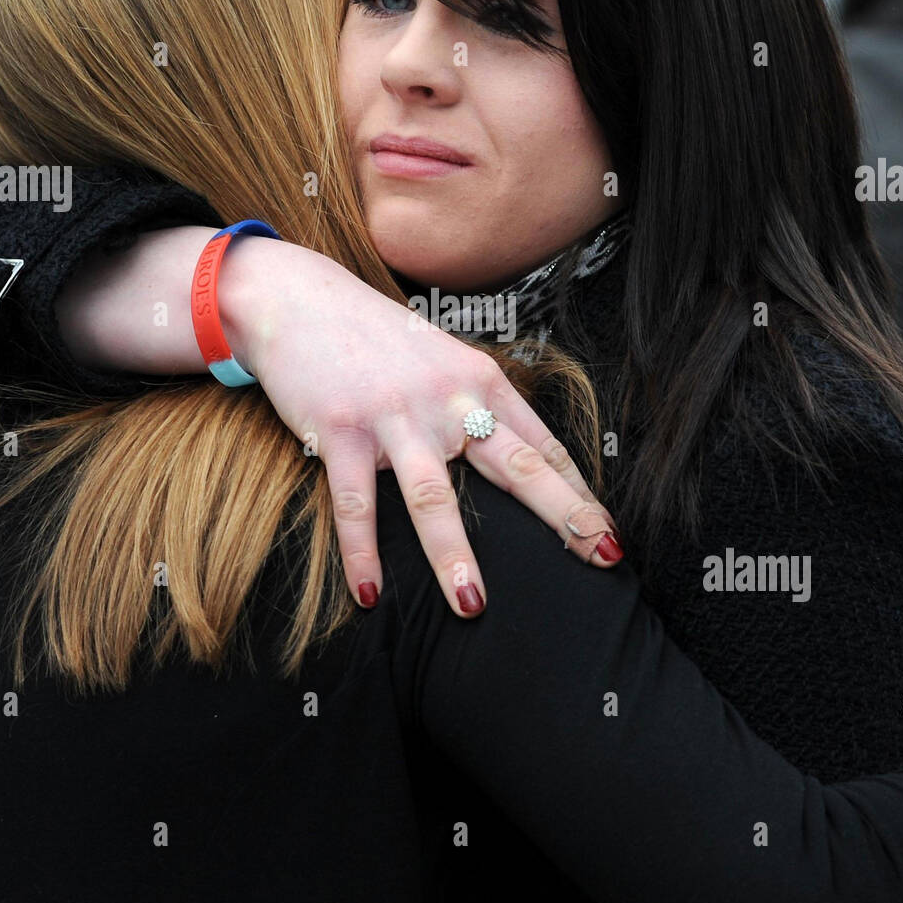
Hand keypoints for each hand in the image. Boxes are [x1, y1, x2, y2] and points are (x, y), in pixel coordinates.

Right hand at [56, 228, 621, 617]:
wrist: (297, 298)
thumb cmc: (373, 338)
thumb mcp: (439, 359)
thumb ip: (474, 404)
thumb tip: (512, 458)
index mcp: (479, 379)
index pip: (540, 444)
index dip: (577, 491)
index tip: (605, 533)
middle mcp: (446, 397)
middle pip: (515, 466)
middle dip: (561, 515)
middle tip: (597, 557)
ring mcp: (394, 415)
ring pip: (432, 495)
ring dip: (453, 554)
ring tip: (471, 605)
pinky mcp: (340, 429)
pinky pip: (355, 504)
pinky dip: (362, 553)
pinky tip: (369, 594)